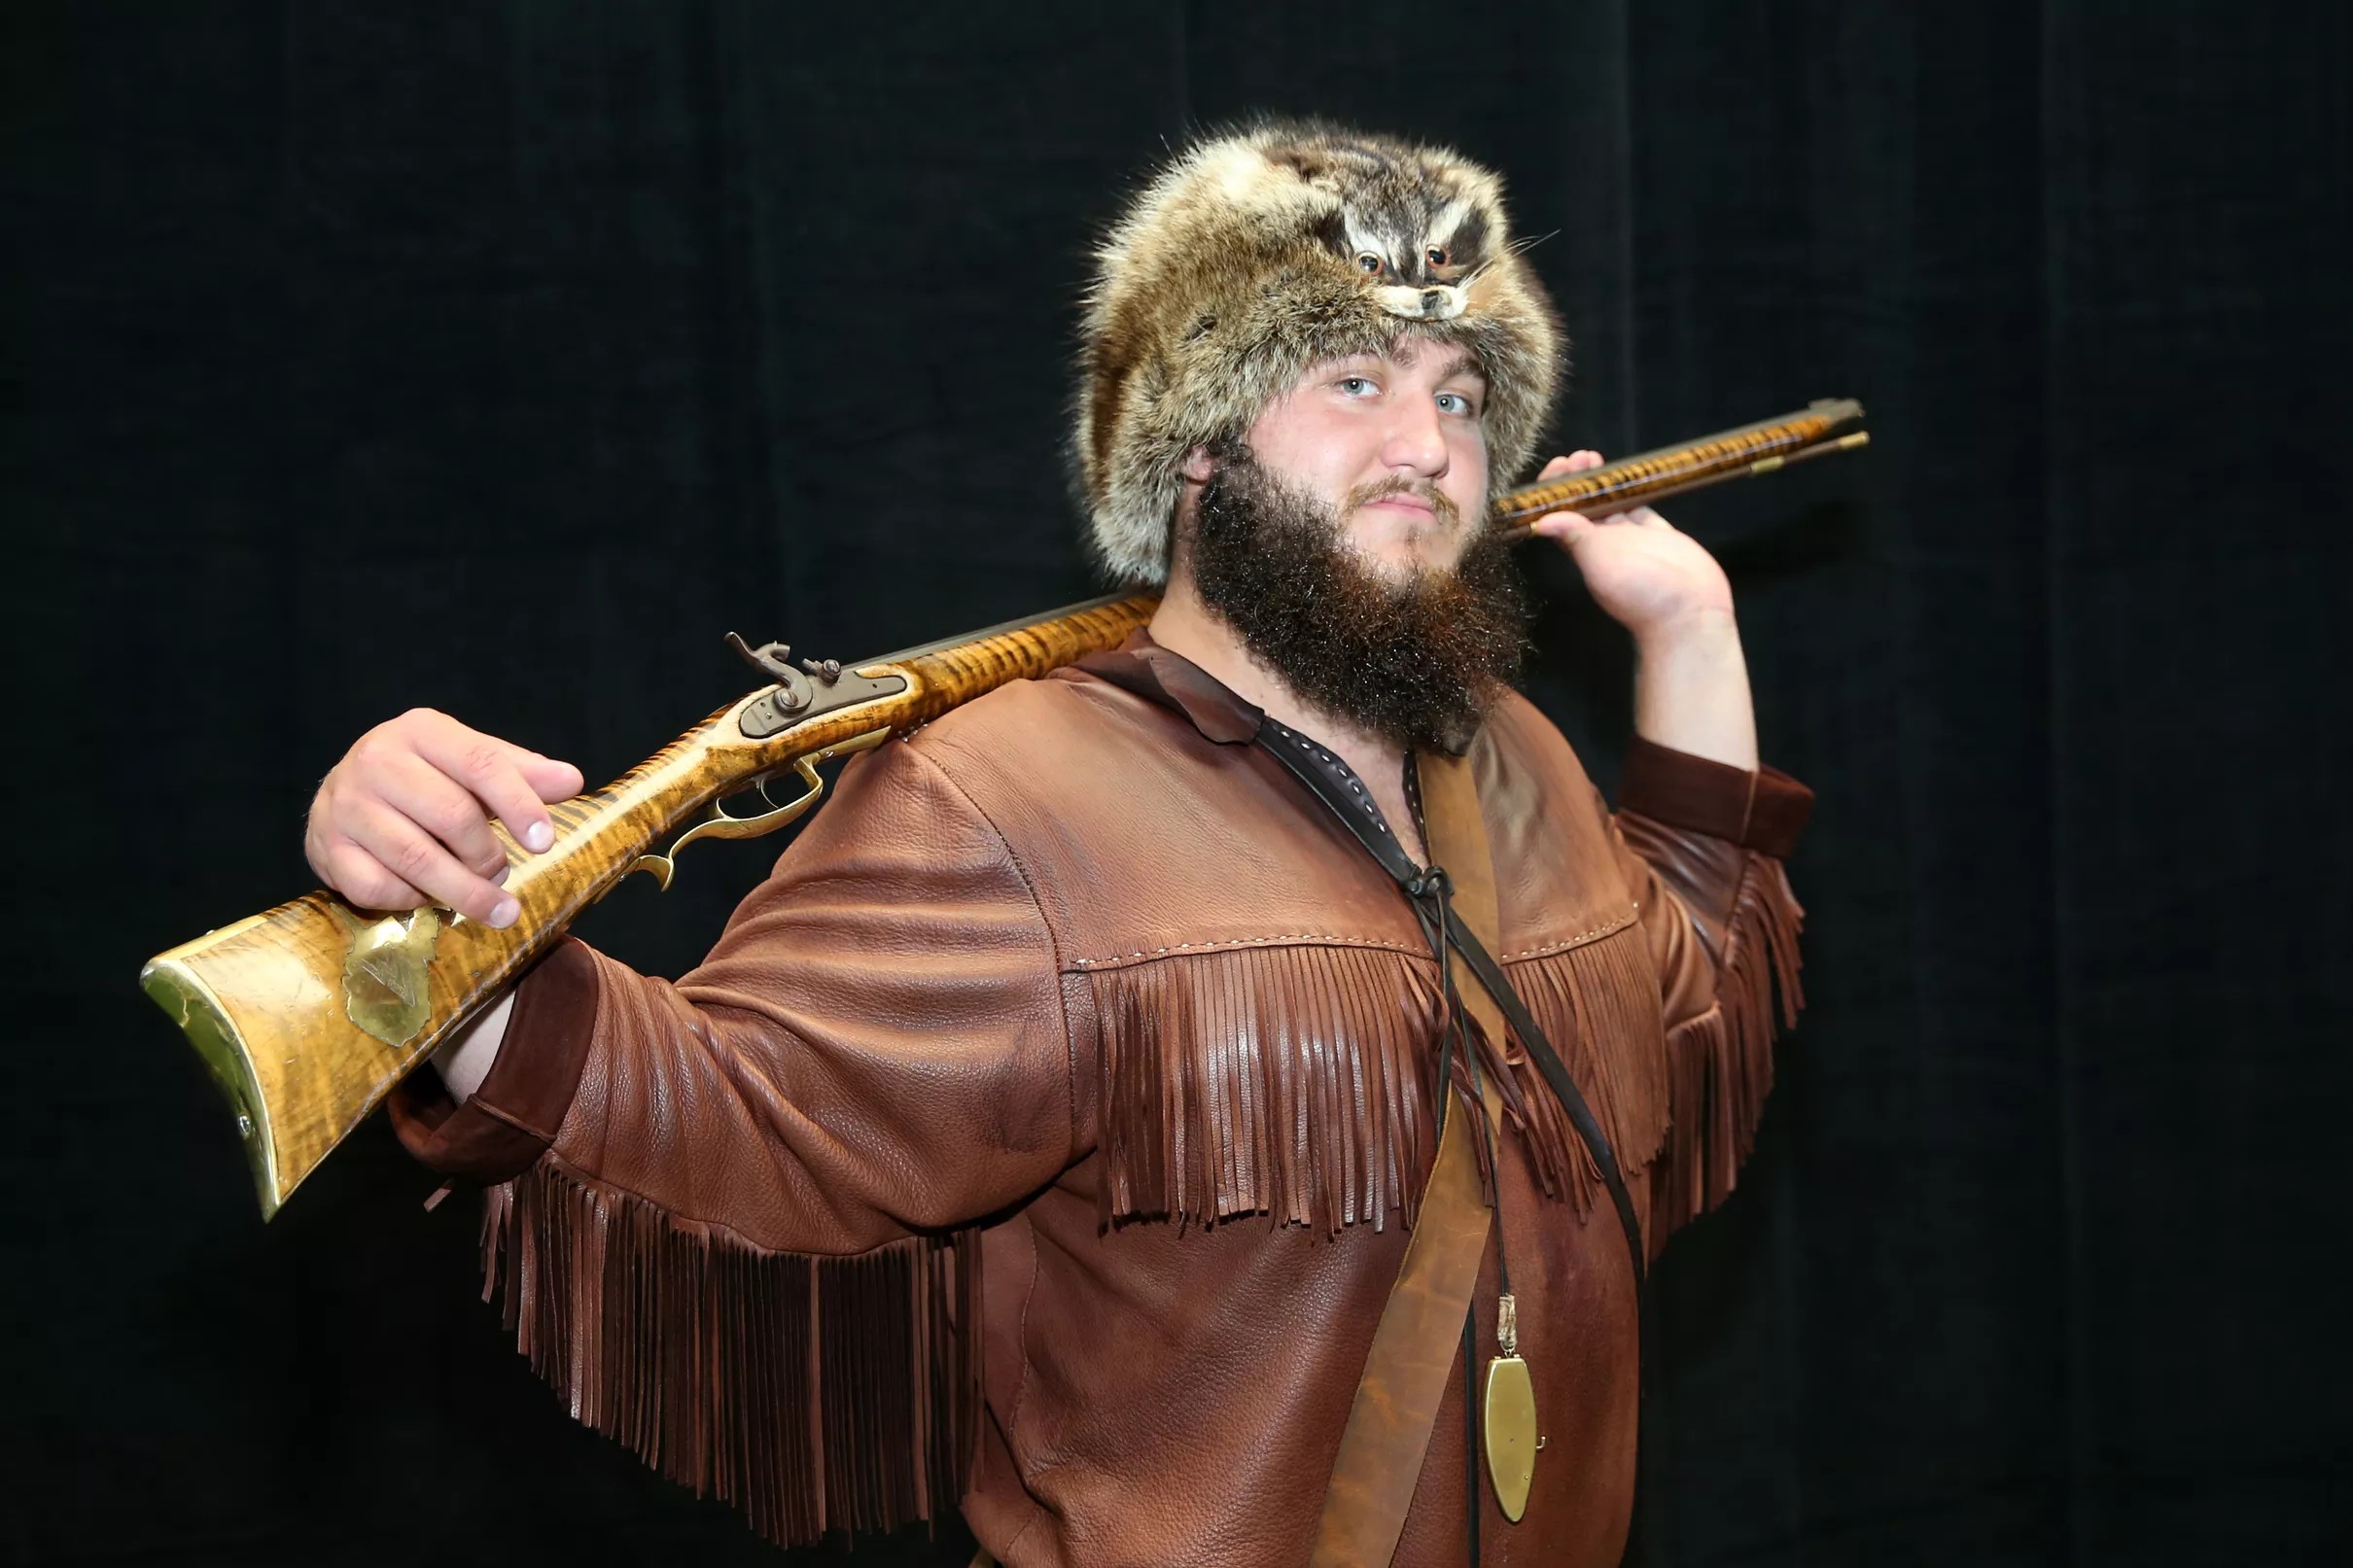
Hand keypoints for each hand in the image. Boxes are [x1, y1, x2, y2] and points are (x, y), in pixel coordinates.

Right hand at [305, 710, 583, 927]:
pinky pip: (378, 889)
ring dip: (463, 891)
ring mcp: (345, 805)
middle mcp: (377, 761)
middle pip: (453, 818)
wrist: (344, 792)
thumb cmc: (424, 777)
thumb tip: (572, 781)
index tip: (545, 842)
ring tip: (490, 902)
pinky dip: (413, 901)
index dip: (519, 805)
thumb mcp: (471, 762)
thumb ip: (520, 773)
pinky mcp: (325, 848)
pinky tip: (428, 896)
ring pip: (417, 860)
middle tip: (502, 872)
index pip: (481, 764)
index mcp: (421, 731)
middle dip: (489, 857)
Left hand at [1528, 450, 1735, 641]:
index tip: (1556, 469)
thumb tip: (1540, 522)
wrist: (1690, 613)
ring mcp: (1630, 538)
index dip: (1553, 493)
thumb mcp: (1602, 564)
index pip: (1559, 516)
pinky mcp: (1656, 533)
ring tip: (1591, 456)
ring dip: (1598, 480)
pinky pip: (1637, 504)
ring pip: (1608, 502)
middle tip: (1575, 457)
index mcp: (1583, 552)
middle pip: (1581, 506)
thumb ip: (1576, 538)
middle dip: (1574, 480)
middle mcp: (1603, 544)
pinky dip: (1629, 488)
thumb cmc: (1642, 597)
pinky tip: (1624, 471)